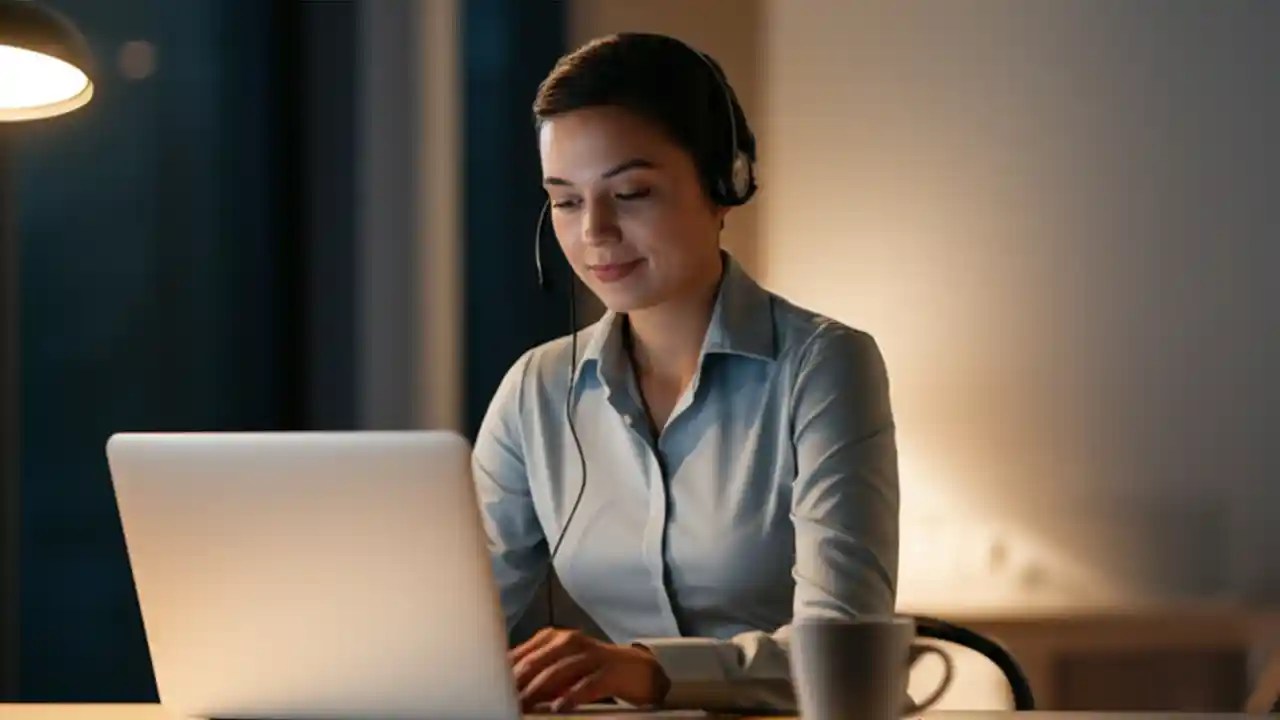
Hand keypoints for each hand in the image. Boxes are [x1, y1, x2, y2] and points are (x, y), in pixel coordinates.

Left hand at [509, 627, 670, 711]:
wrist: (637, 669)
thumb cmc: (591, 669)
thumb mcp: (560, 668)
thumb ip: (535, 674)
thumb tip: (504, 688)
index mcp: (553, 639)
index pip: (521, 654)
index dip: (504, 672)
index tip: (490, 690)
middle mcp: (570, 641)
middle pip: (536, 661)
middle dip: (517, 683)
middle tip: (502, 701)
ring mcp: (591, 655)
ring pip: (558, 671)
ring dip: (538, 691)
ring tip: (523, 707)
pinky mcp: (608, 671)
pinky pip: (587, 683)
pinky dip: (572, 695)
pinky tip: (560, 707)